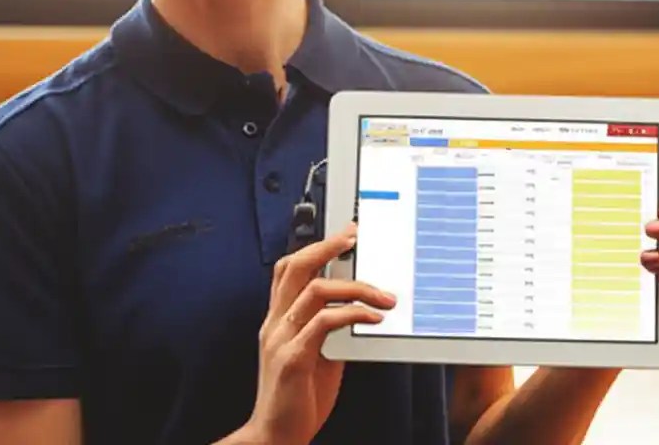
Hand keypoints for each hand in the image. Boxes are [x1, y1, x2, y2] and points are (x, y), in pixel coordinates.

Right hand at [237, 222, 396, 444]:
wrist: (275, 437)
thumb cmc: (298, 398)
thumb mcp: (316, 354)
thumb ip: (329, 329)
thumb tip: (359, 307)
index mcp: (278, 320)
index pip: (289, 269)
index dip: (316, 247)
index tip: (346, 234)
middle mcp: (274, 324)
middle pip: (295, 266)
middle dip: (327, 246)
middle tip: (355, 239)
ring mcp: (280, 340)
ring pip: (315, 289)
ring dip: (357, 287)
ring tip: (384, 297)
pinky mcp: (293, 359)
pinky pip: (324, 322)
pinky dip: (353, 314)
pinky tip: (373, 318)